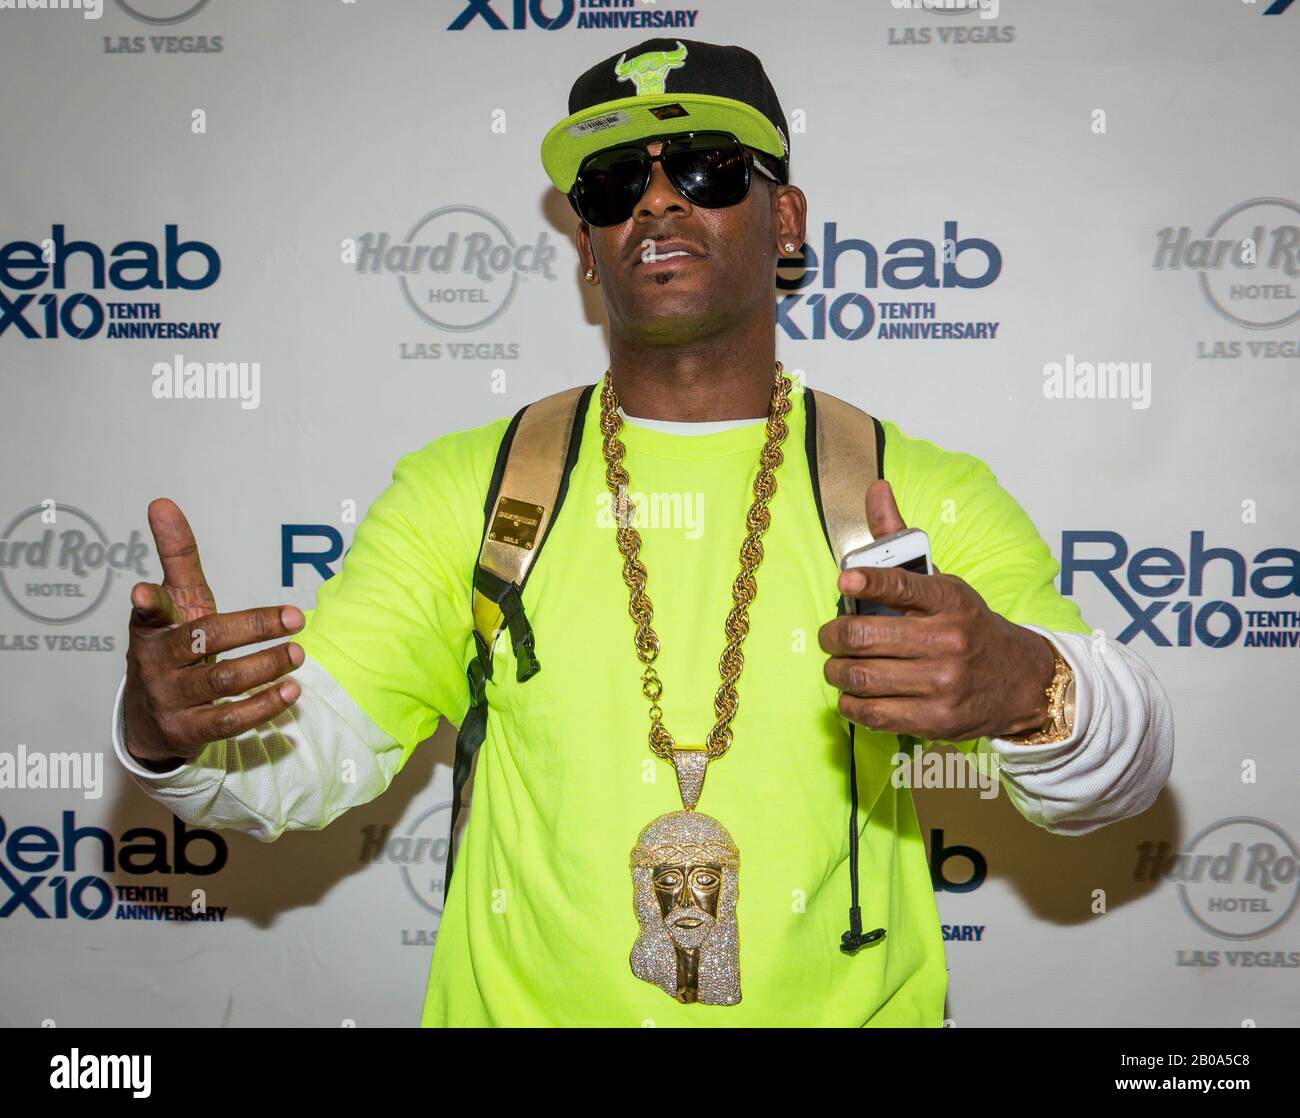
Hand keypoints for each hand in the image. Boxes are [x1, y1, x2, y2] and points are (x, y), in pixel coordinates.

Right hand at [122, 498, 305, 768]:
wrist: (150, 718)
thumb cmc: (173, 645)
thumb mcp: (177, 602)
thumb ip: (178, 556)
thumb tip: (162, 502)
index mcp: (154, 626)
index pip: (150, 611)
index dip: (148, 603)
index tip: (143, 593)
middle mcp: (157, 662)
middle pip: (203, 641)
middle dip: (252, 628)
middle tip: (297, 618)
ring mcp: (170, 699)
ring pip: (220, 681)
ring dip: (265, 667)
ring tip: (298, 654)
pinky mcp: (188, 731)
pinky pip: (228, 720)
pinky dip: (262, 706)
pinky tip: (290, 692)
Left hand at [818, 479, 1055, 741]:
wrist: (1021, 681)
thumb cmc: (969, 626)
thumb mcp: (944, 582)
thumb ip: (899, 543)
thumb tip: (876, 489)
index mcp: (948, 599)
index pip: (902, 585)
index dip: (868, 582)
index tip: (844, 582)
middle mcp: (947, 640)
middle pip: (866, 638)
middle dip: (833, 638)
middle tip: (830, 637)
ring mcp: (942, 683)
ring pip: (862, 677)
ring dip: (837, 672)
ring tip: (837, 666)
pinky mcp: (936, 719)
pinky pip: (874, 714)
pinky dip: (851, 704)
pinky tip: (852, 694)